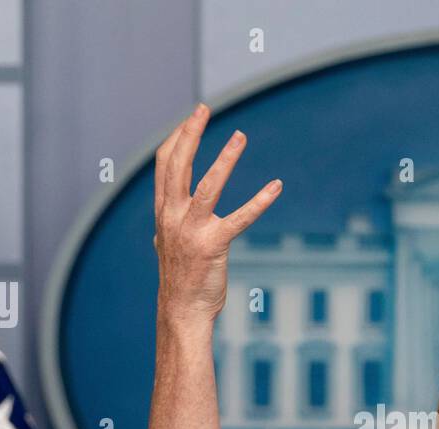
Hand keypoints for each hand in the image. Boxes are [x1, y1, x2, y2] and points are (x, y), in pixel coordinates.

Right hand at [153, 102, 282, 323]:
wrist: (182, 311)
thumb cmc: (181, 279)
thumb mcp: (168, 244)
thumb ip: (169, 223)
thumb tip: (166, 213)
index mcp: (163, 213)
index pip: (165, 166)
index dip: (176, 138)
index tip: (190, 118)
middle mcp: (173, 217)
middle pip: (178, 166)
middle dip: (190, 133)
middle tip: (203, 108)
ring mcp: (192, 231)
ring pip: (208, 186)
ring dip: (225, 158)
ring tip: (240, 136)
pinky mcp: (213, 245)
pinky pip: (239, 218)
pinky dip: (259, 202)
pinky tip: (276, 187)